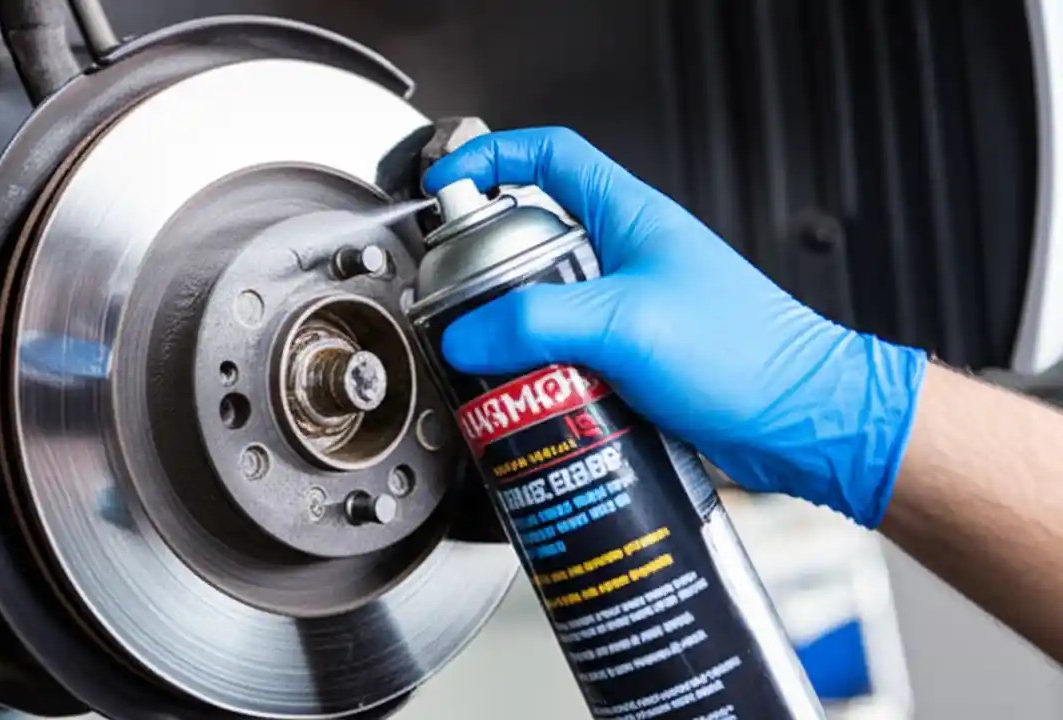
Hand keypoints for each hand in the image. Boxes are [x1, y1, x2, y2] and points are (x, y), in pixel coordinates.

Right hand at [423, 127, 926, 527]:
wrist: (803, 422)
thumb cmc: (744, 354)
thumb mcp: (625, 324)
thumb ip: (537, 322)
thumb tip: (467, 332)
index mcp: (630, 218)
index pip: (550, 157)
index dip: (492, 161)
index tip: (450, 188)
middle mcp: (628, 256)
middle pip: (535, 240)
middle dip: (492, 271)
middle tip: (464, 302)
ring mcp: (631, 308)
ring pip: (548, 305)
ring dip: (517, 335)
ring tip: (497, 365)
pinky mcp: (634, 358)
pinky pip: (570, 354)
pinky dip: (544, 374)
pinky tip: (534, 400)